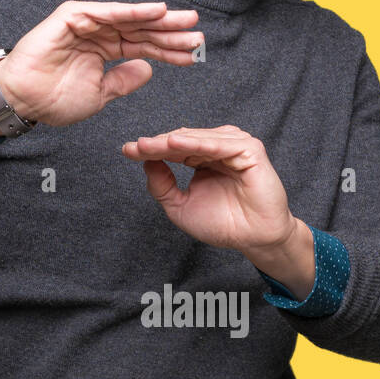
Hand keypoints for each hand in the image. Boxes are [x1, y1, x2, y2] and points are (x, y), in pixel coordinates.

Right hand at [0, 0, 202, 127]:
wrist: (22, 100)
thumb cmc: (52, 99)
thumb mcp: (99, 95)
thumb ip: (123, 81)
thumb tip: (149, 68)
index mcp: (105, 50)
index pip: (143, 46)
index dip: (168, 50)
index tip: (194, 54)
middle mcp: (98, 33)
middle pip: (141, 29)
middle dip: (170, 32)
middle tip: (198, 34)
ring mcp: (86, 23)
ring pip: (129, 19)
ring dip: (157, 20)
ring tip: (185, 21)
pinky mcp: (72, 16)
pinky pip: (106, 12)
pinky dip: (130, 10)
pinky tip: (155, 11)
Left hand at [120, 125, 299, 257]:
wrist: (252, 239)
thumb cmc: (222, 224)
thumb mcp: (179, 206)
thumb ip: (161, 185)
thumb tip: (145, 162)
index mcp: (202, 156)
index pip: (172, 147)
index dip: (150, 149)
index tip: (127, 151)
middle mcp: (218, 147)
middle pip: (182, 139)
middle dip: (156, 144)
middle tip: (135, 148)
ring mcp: (234, 146)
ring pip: (197, 138)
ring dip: (172, 141)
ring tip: (149, 146)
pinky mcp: (250, 150)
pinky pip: (220, 144)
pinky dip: (198, 143)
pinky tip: (177, 144)